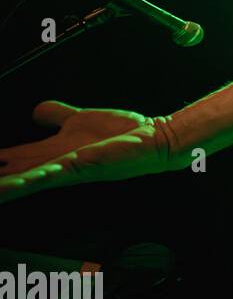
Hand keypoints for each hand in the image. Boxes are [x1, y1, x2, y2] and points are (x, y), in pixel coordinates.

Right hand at [0, 101, 177, 203]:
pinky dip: (35, 178)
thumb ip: (55, 116)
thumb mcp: (76, 120)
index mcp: (47, 154)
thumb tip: (35, 111)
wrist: (151, 139)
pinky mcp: (83, 166)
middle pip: (10, 174)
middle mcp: (52, 165)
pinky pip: (54, 175)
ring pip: (26, 180)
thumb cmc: (119, 134)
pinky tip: (21, 181)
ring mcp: (67, 168)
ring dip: (5, 187)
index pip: (7, 161)